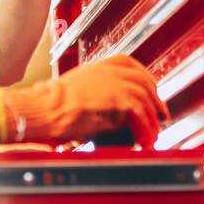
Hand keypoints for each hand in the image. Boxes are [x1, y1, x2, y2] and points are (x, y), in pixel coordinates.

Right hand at [0, 55, 168, 148]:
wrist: (43, 109)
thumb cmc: (50, 105)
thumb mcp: (74, 91)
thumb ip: (93, 94)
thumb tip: (107, 110)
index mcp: (96, 66)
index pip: (129, 64)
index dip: (144, 79)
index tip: (151, 91)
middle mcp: (108, 71)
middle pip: (143, 80)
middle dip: (155, 99)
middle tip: (160, 115)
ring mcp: (114, 83)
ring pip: (145, 98)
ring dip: (151, 119)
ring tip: (151, 135)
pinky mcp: (118, 100)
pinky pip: (141, 114)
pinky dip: (145, 128)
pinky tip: (144, 139)